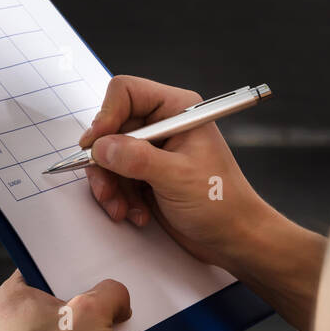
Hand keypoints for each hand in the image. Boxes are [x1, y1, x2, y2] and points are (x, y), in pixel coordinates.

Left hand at [0, 270, 128, 330]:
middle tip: (98, 311)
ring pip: (52, 330)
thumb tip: (115, 296)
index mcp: (5, 302)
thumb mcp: (95, 313)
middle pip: (49, 302)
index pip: (38, 269)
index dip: (67, 270)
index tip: (86, 274)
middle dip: (78, 307)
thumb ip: (109, 291)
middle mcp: (0, 328)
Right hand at [77, 75, 274, 272]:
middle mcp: (163, 124)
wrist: (233, 237)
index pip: (126, 92)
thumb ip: (137, 159)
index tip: (96, 145)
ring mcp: (154, 150)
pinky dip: (118, 196)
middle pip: (112, 126)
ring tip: (122, 208)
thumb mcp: (177, 177)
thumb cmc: (221, 201)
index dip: (106, 114)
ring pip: (109, 155)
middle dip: (105, 161)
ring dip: (110, 185)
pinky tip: (136, 213)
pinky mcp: (147, 173)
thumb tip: (101, 146)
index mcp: (177, 109)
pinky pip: (116, 176)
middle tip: (106, 188)